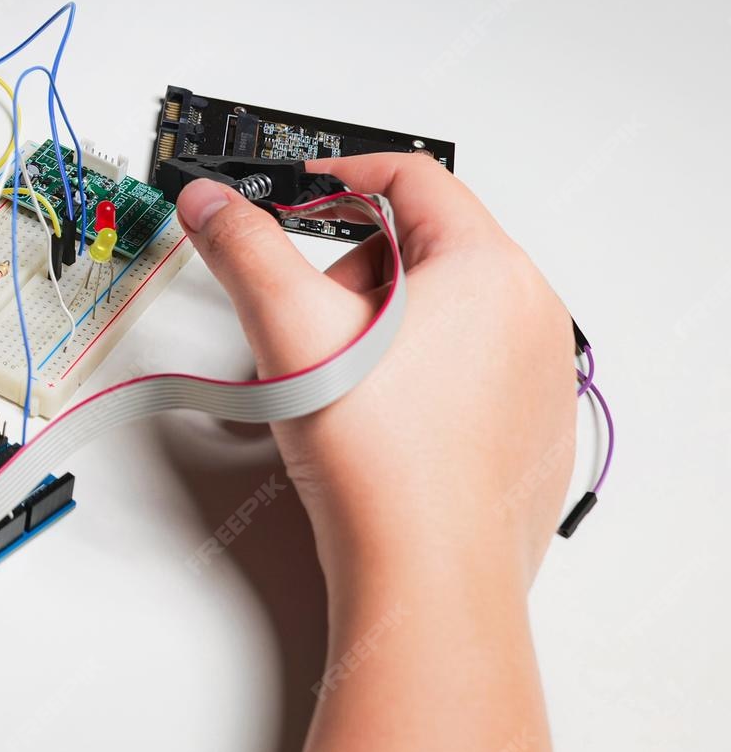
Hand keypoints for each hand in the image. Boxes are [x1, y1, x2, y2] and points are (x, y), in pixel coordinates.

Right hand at [176, 153, 578, 751]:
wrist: (425, 576)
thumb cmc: (384, 461)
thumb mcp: (288, 326)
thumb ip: (242, 248)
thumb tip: (212, 207)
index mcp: (491, 271)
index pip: (416, 179)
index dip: (345, 175)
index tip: (304, 192)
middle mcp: (533, 319)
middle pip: (426, 251)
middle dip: (354, 275)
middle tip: (310, 323)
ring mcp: (540, 383)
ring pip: (445, 317)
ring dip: (382, 331)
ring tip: (339, 384)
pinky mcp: (531, 438)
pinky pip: (468, 378)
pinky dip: (417, 383)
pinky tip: (378, 425)